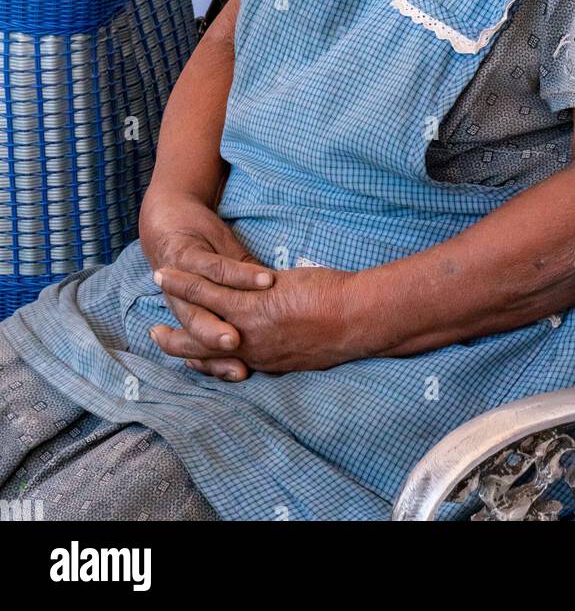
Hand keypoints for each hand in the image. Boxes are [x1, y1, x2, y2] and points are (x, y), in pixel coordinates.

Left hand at [139, 188, 273, 378]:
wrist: (167, 217)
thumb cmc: (203, 252)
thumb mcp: (226, 284)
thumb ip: (246, 305)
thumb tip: (271, 326)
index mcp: (202, 316)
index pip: (216, 350)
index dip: (231, 366)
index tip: (257, 377)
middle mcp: (188, 307)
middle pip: (204, 340)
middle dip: (221, 357)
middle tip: (238, 374)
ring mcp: (186, 281)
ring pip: (203, 311)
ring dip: (218, 327)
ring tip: (236, 339)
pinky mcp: (185, 253)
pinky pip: (217, 267)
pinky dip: (242, 274)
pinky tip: (266, 278)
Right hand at [148, 264, 358, 377]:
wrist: (356, 321)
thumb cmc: (344, 327)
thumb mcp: (308, 345)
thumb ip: (291, 341)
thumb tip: (291, 329)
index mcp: (265, 361)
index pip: (222, 363)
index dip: (201, 360)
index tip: (187, 355)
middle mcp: (251, 352)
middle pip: (200, 351)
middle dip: (175, 343)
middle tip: (157, 334)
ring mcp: (247, 330)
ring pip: (199, 316)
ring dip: (176, 299)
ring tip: (160, 283)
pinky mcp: (250, 308)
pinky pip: (208, 294)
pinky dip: (186, 284)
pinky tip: (172, 272)